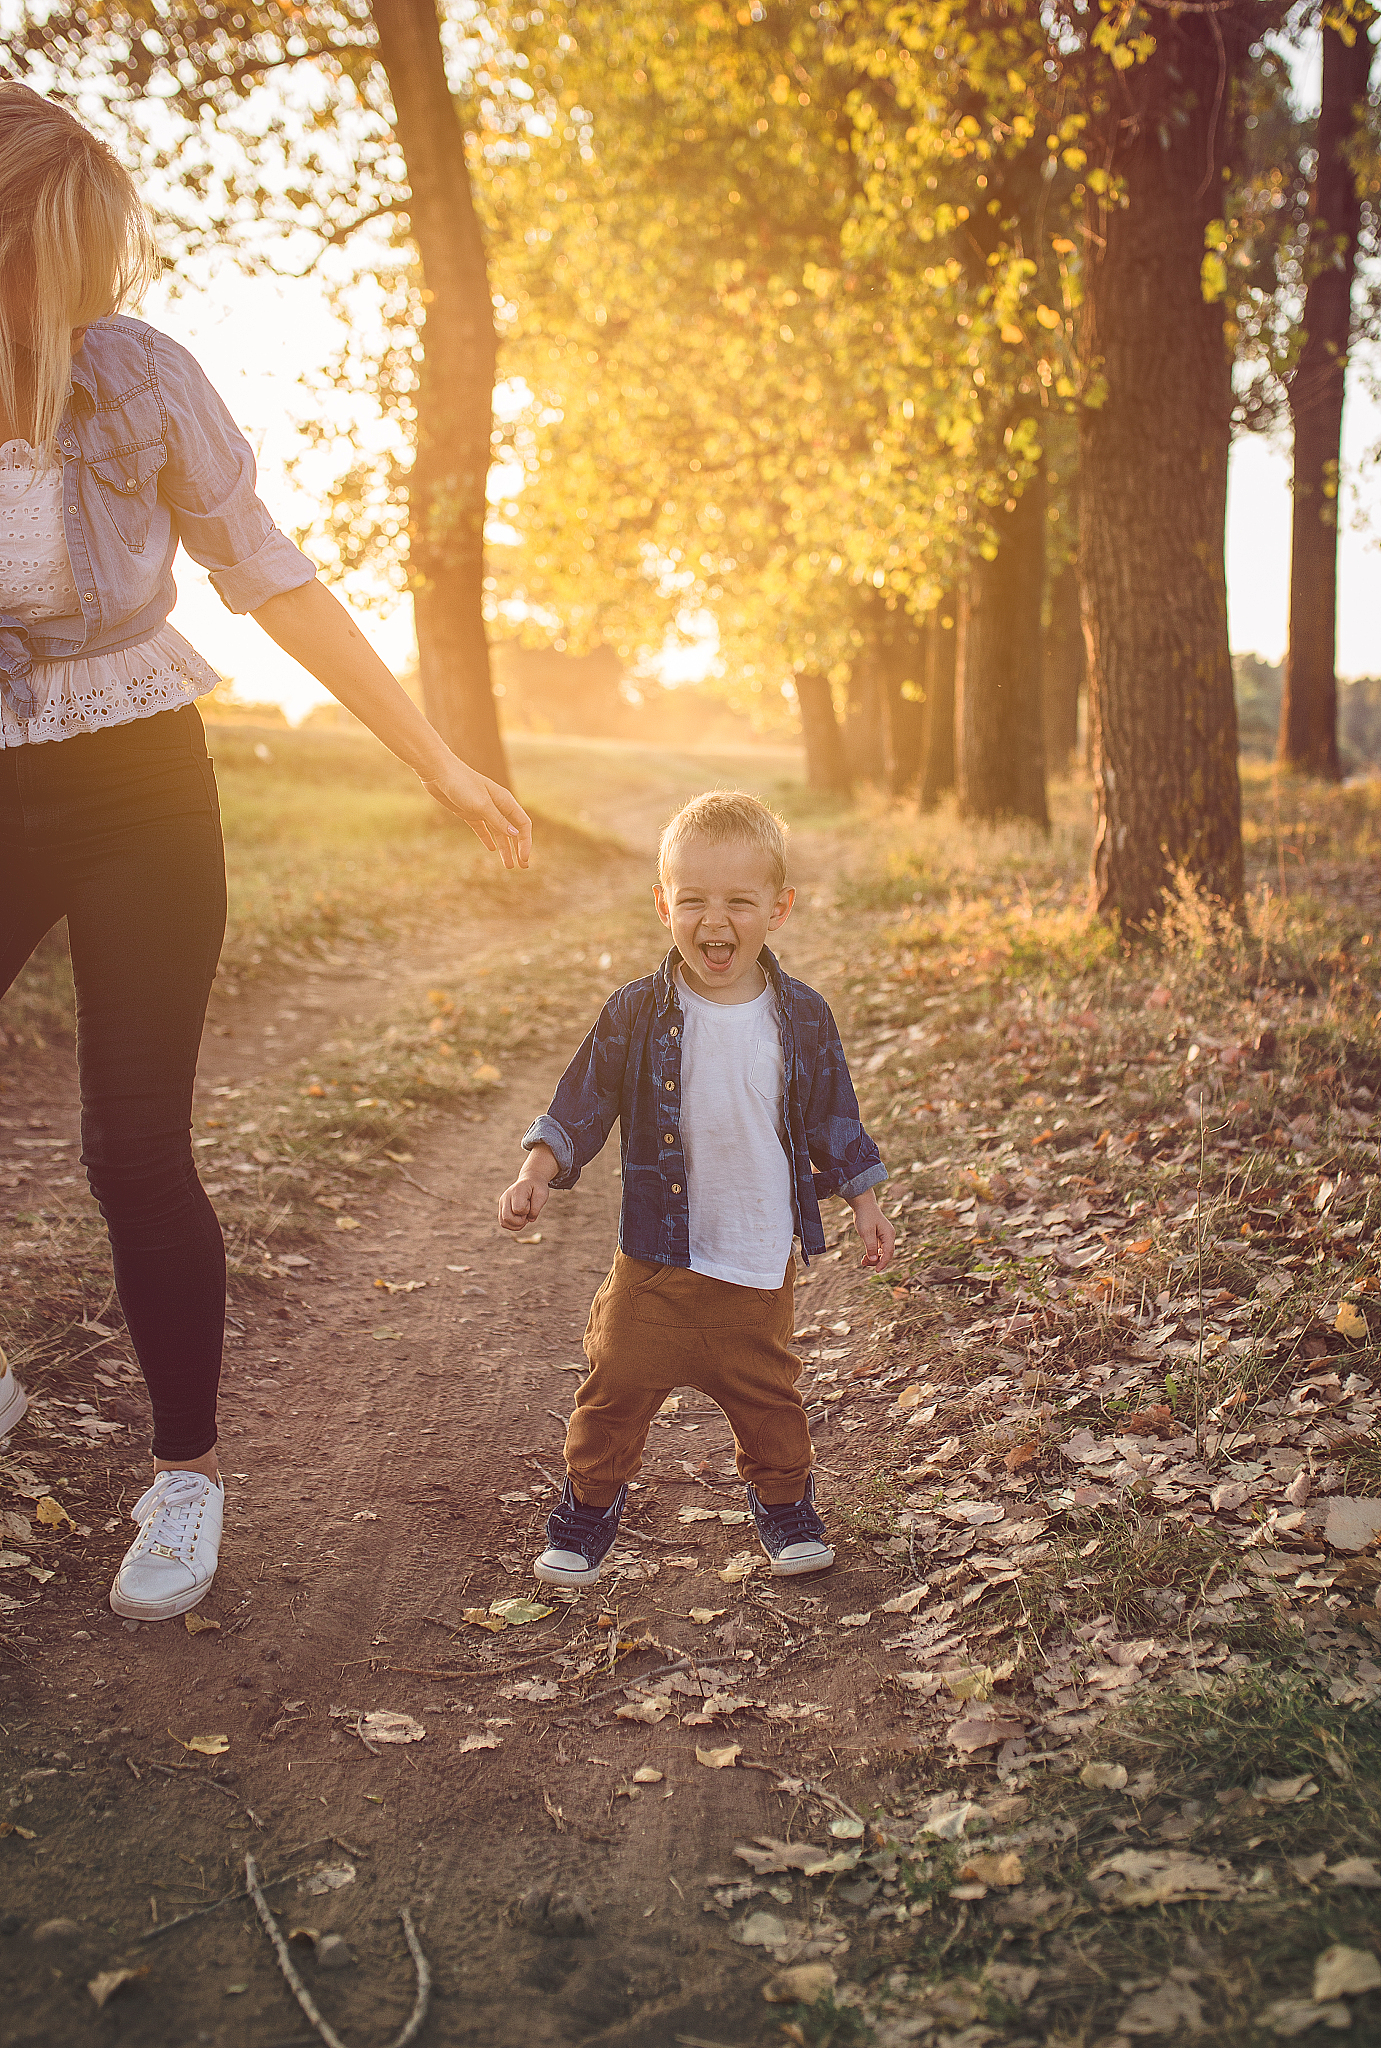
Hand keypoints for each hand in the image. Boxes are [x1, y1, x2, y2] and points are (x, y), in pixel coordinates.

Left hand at [421, 756, 532, 870]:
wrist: (438, 773)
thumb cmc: (462, 784)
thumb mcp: (482, 804)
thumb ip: (498, 820)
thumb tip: (515, 834)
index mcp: (505, 801)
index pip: (523, 824)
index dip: (526, 842)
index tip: (524, 858)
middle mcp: (497, 806)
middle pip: (513, 831)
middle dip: (519, 848)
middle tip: (523, 867)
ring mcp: (483, 810)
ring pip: (499, 833)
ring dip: (505, 849)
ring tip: (508, 866)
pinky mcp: (469, 813)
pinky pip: (482, 829)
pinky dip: (487, 839)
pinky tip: (491, 850)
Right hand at [499, 1146, 556, 1231]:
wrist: (530, 1179)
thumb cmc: (538, 1186)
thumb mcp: (543, 1193)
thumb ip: (537, 1205)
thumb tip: (531, 1218)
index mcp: (517, 1190)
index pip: (519, 1210)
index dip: (527, 1211)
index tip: (531, 1206)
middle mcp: (506, 1196)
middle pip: (508, 1218)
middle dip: (520, 1221)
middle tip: (528, 1214)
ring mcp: (502, 1201)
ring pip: (504, 1222)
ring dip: (516, 1224)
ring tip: (524, 1216)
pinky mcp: (501, 1206)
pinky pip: (502, 1222)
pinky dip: (512, 1224)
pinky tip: (520, 1219)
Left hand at [848, 1191, 895, 1270]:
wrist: (863, 1205)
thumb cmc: (865, 1216)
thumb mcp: (866, 1232)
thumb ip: (871, 1246)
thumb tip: (874, 1260)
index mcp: (889, 1235)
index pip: (888, 1252)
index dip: (883, 1263)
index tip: (876, 1271)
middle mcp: (889, 1236)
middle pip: (886, 1254)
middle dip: (876, 1261)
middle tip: (864, 1262)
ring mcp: (885, 1237)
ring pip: (882, 1253)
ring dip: (873, 1259)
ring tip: (863, 1261)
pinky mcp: (879, 1237)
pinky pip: (878, 1249)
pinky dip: (872, 1254)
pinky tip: (865, 1258)